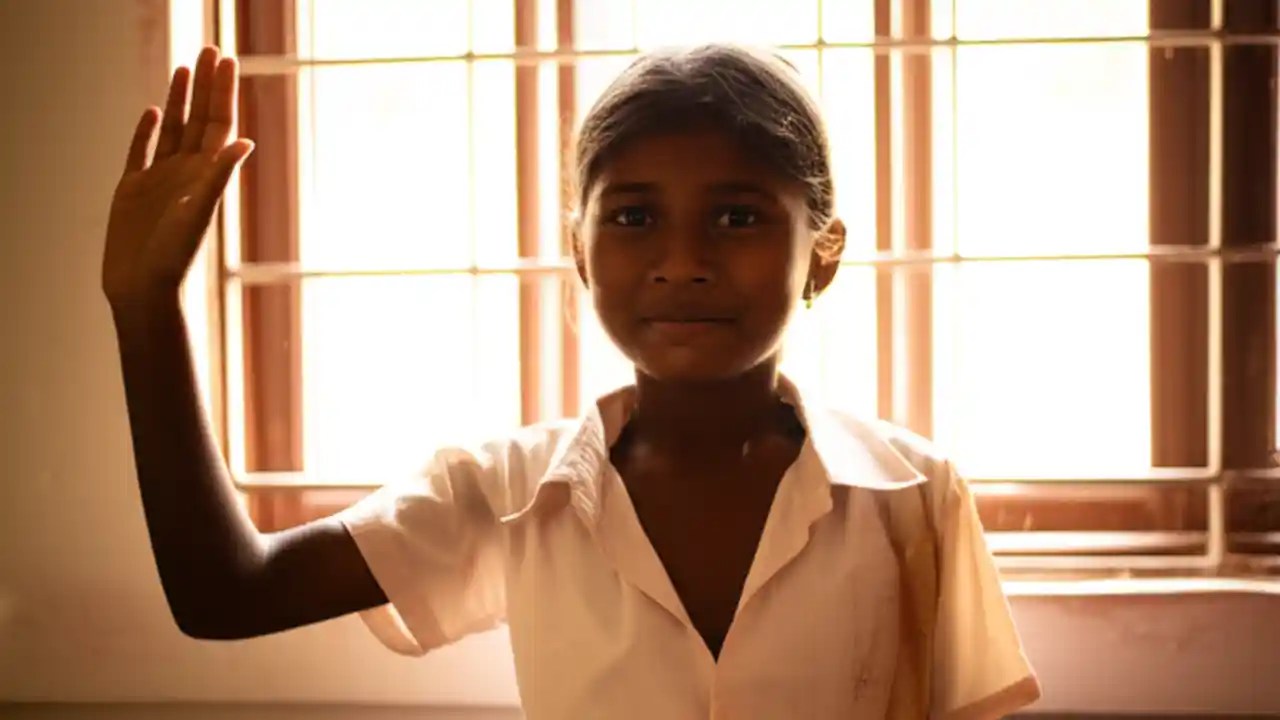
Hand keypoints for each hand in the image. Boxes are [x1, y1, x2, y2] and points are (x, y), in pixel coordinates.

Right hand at [102, 46, 252, 306]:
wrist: (144, 290)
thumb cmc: (174, 257)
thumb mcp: (199, 212)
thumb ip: (219, 176)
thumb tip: (244, 141)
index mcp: (206, 175)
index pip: (218, 122)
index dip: (222, 91)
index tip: (227, 58)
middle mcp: (186, 173)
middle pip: (198, 118)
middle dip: (205, 85)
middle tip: (211, 49)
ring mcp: (160, 180)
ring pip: (172, 129)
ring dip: (179, 99)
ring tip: (186, 68)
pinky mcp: (133, 190)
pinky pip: (141, 152)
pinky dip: (147, 131)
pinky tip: (155, 112)